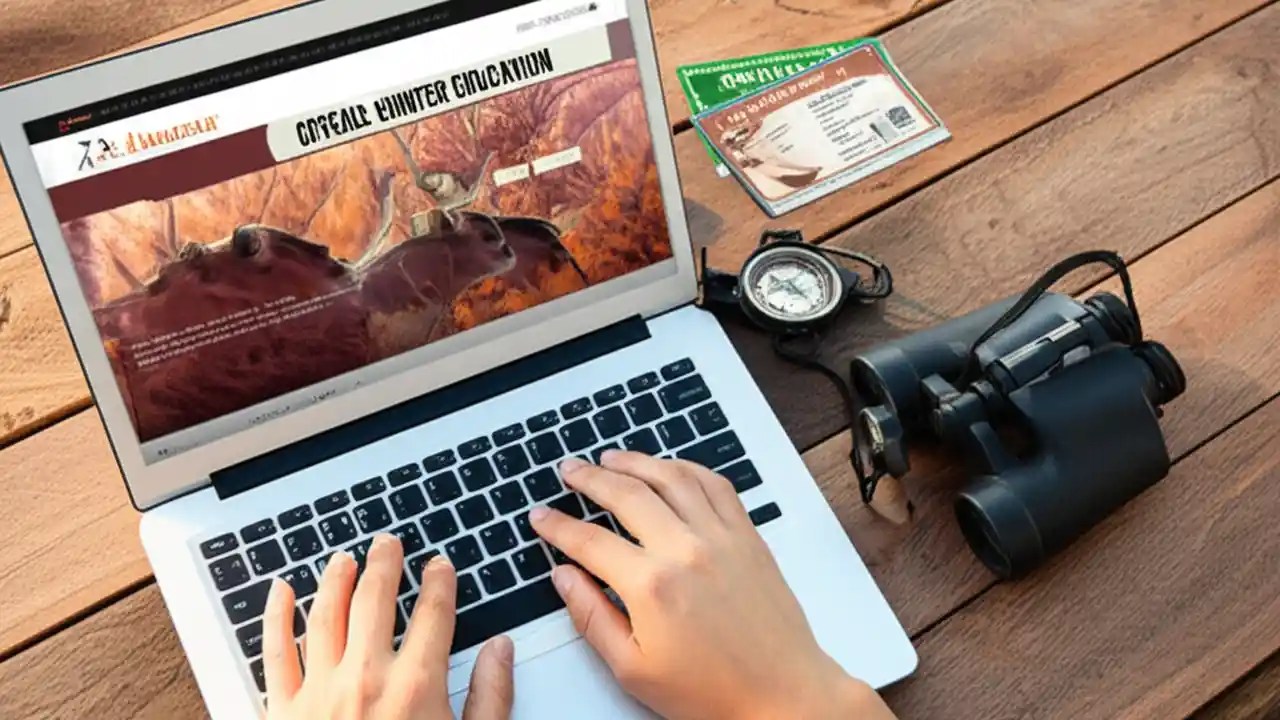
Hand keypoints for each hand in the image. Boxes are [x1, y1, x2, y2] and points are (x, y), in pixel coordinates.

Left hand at [261, 535, 513, 719]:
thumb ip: (491, 698)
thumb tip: (501, 651)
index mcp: (416, 688)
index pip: (434, 615)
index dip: (440, 583)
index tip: (440, 568)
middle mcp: (364, 680)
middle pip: (375, 600)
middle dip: (385, 564)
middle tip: (389, 543)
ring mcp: (317, 694)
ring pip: (324, 615)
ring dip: (335, 579)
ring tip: (344, 558)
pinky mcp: (279, 713)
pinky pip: (272, 653)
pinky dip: (274, 616)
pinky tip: (279, 591)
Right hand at [531, 452, 896, 719]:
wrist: (783, 695)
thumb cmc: (713, 692)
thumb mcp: (634, 668)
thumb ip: (591, 617)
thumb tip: (564, 578)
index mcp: (651, 586)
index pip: (589, 541)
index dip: (557, 525)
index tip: (541, 516)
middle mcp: (685, 550)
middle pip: (626, 493)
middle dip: (589, 478)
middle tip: (569, 470)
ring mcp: (721, 537)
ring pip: (671, 477)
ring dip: (636, 462)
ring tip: (611, 458)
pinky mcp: (748, 536)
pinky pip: (715, 485)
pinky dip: (687, 468)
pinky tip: (670, 467)